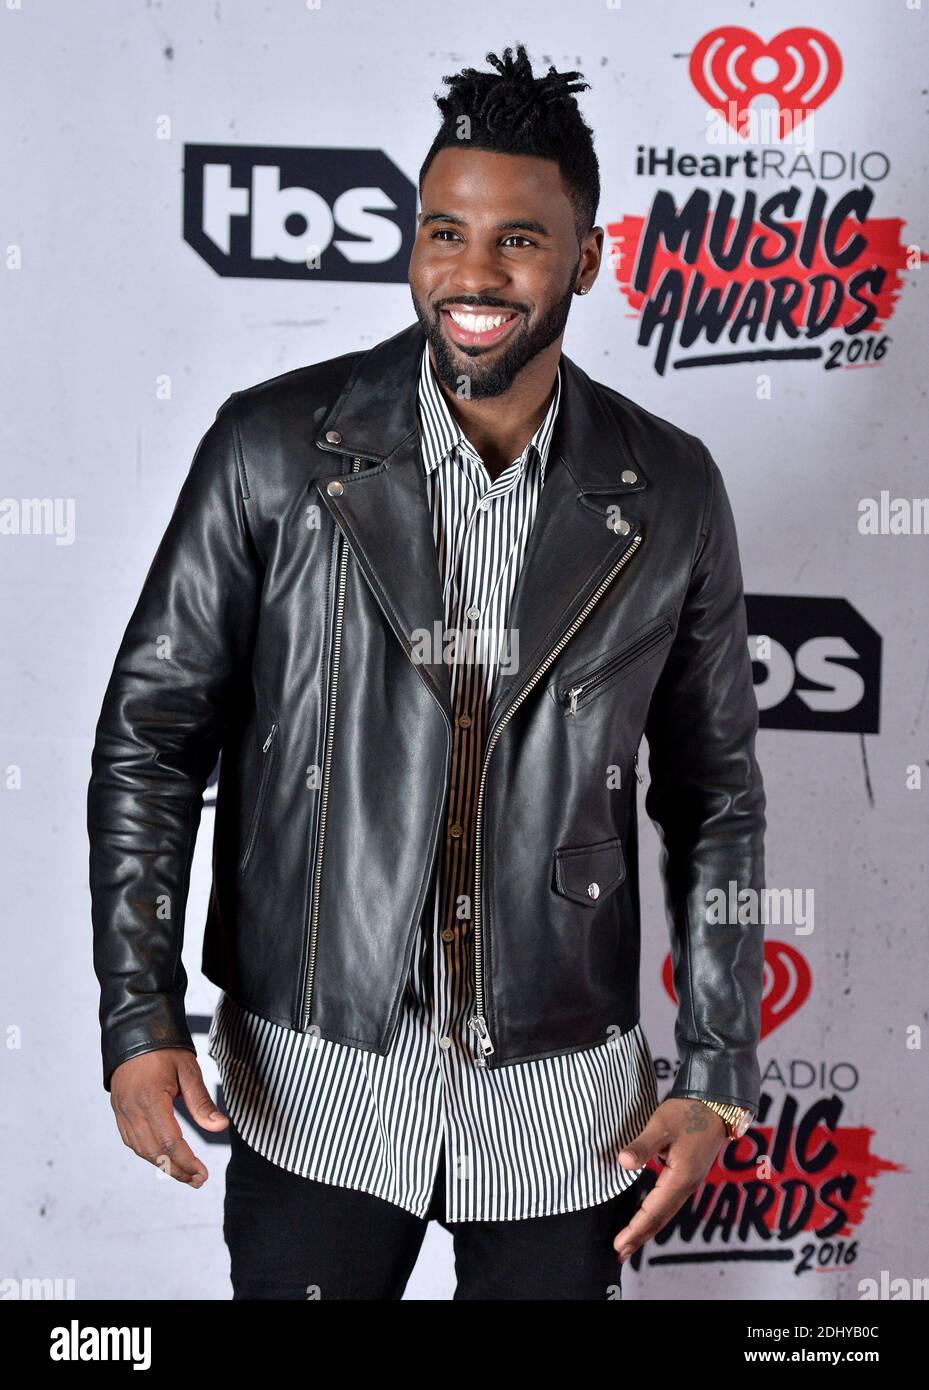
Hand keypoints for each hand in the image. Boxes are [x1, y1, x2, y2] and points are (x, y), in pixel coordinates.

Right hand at [110, 1049, 228, 1185]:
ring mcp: (121, 1110)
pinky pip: (130, 1139)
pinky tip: (162, 1157)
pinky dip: (147, 1152)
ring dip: (161, 1165)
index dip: (186, 1162)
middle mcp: (131, 1109)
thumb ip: (202, 1101)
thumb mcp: (188, 1069)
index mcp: (150, 1099)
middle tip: (197, 1181)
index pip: (169, 1142)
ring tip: (183, 1174)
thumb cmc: (164, 1047)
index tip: (202, 1174)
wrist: (135, 1029)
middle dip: (176, 1170)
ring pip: (140, 1149)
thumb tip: (220, 1127)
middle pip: (153, 1151)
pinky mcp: (118, 1109)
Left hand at [613, 1097, 727, 1260]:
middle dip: (639, 1236)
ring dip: (647, 1229)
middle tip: (619, 1253)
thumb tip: (623, 1162)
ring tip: (629, 1243)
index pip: (654, 1210)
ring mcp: (689, 1182)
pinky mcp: (687, 1176)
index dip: (636, 1228)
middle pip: (660, 1218)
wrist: (715, 1106)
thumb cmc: (687, 1113)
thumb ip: (642, 1145)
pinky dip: (655, 1216)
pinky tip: (647, 1219)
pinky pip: (669, 1203)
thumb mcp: (661, 1124)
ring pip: (665, 1212)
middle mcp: (686, 1185)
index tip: (620, 1244)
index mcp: (681, 1177)